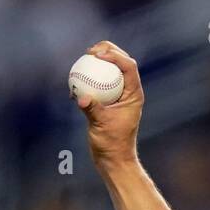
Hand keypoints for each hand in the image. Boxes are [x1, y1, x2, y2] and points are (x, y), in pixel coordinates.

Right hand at [75, 42, 142, 169]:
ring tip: (84, 57)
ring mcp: (118, 95)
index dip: (115, 55)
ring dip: (98, 61)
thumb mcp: (101, 126)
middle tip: (90, 51)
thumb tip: (80, 97)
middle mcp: (128, 92)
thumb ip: (92, 110)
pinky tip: (75, 78)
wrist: (113, 159)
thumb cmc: (112, 145)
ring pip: (110, 70)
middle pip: (121, 62)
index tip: (97, 55)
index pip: (129, 67)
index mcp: (134, 94)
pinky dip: (89, 77)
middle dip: (108, 50)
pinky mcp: (108, 100)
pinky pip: (99, 82)